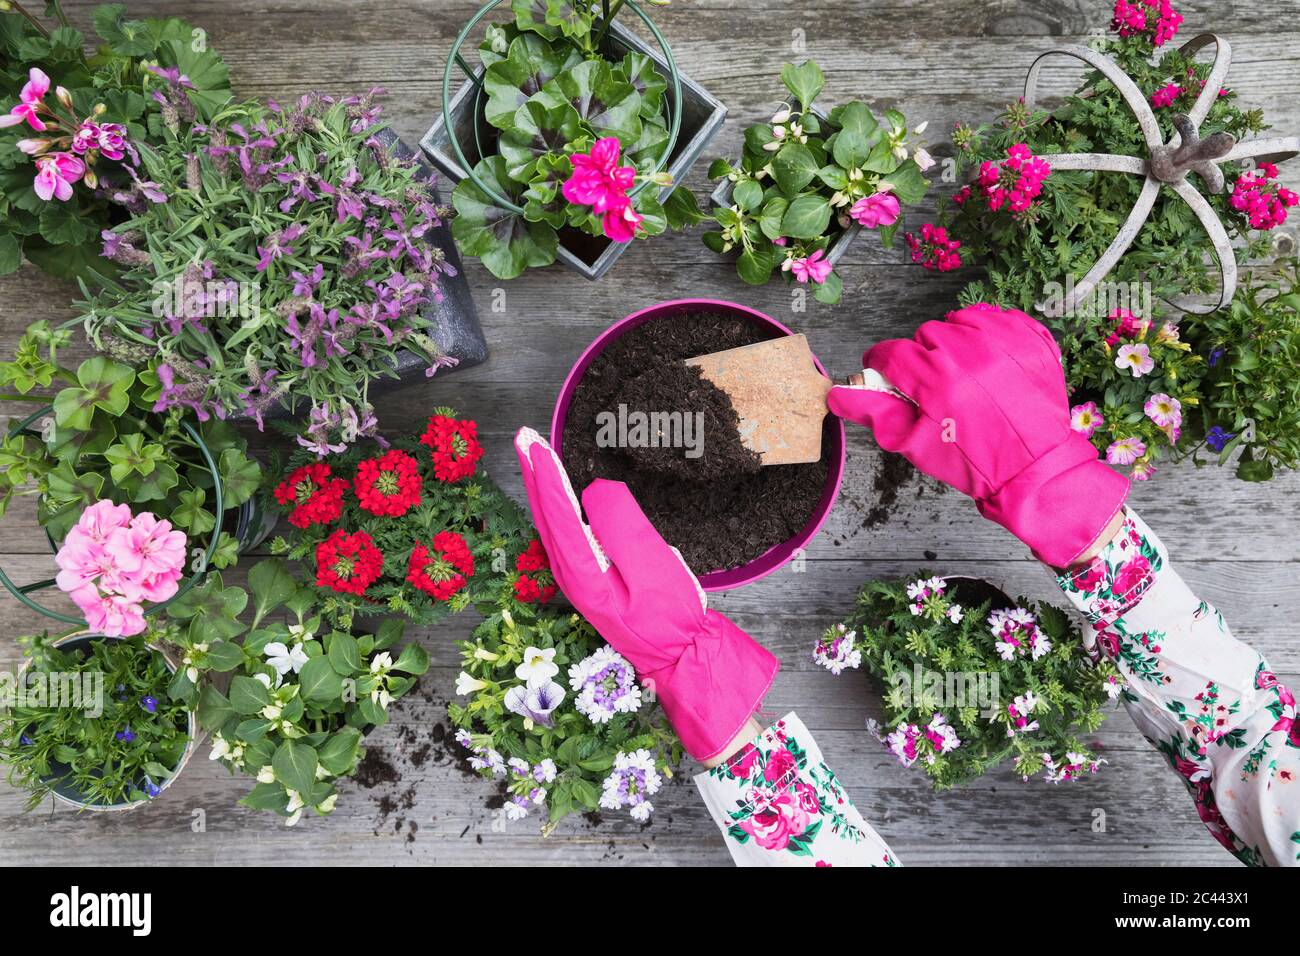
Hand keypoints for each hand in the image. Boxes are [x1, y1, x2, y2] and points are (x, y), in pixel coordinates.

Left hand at [514, 428, 777, 761]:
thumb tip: (596, 490)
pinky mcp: (588, 578)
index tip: (535, 440)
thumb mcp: (653, 568)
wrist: (680, 655)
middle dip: (534, 473)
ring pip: (550, 523)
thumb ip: (622, 527)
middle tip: (523, 436)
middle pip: (545, 514)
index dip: (546, 473)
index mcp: (582, 570)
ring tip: (533, 456)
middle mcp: (570, 573)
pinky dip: (555, 505)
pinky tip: (556, 494)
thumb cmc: (671, 614)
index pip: (558, 511)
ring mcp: (576, 578)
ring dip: (541, 487)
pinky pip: (563, 533)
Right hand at [826, 303, 1129, 568]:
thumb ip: (873, 412)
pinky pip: (995, 318)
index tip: (888, 375)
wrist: (1033, 468)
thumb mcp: (914, 443)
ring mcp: (1004, 343)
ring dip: (954, 342)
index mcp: (936, 381)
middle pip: (925, 335)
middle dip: (923, 358)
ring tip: (964, 373)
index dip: (883, 364)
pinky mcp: (1030, 338)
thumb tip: (838, 393)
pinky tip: (989, 361)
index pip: (891, 353)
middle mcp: (969, 353)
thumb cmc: (972, 460)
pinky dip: (987, 334)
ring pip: (958, 322)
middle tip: (937, 387)